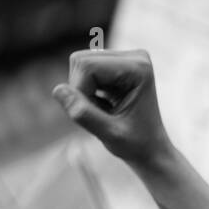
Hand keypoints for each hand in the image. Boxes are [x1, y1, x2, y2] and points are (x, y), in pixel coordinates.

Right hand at [52, 50, 173, 168]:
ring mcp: (125, 58)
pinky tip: (105, 105)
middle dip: (80, 90)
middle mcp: (135, 57)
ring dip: (82, 92)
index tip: (96, 117)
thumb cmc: (136, 145)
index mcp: (139, 68)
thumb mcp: (110, 134)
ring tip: (104, 111)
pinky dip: (86, 91)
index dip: (80, 92)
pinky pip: (82, 70)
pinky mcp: (115, 64)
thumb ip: (84, 114)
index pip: (86, 66)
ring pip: (78, 64)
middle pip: (80, 60)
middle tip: (100, 115)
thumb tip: (57, 90)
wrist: (151, 150)